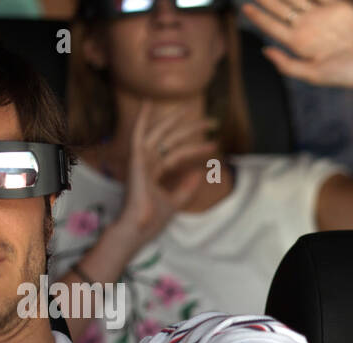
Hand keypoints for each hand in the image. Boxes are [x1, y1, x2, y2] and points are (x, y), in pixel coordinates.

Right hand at [115, 100, 216, 245]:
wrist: (139, 229)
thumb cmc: (153, 220)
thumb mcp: (176, 202)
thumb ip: (186, 187)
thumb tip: (199, 172)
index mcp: (155, 171)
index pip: (178, 153)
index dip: (197, 147)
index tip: (215, 143)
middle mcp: (147, 162)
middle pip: (172, 139)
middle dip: (192, 129)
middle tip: (213, 121)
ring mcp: (141, 160)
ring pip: (161, 134)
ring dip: (176, 122)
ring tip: (191, 110)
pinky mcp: (136, 161)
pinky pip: (139, 135)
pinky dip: (142, 119)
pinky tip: (149, 103)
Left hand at [244, 0, 352, 92]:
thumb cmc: (347, 75)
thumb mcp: (315, 75)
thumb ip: (288, 66)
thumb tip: (264, 52)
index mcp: (299, 44)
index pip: (272, 26)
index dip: (258, 16)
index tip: (244, 7)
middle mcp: (307, 27)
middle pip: (280, 7)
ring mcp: (321, 16)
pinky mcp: (336, 7)